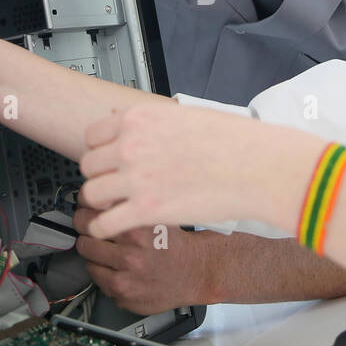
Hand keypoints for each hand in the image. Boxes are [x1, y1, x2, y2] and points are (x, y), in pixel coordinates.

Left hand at [73, 204, 214, 313]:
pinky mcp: (122, 295)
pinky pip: (96, 280)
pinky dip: (102, 272)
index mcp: (136, 231)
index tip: (86, 210)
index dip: (86, 211)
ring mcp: (125, 278)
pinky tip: (117, 267)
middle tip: (93, 230)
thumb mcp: (154, 215)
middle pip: (84, 239)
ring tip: (107, 249)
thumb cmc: (174, 244)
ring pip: (87, 260)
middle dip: (87, 232)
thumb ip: (127, 206)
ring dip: (93, 253)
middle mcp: (130, 256)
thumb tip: (99, 196)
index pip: (90, 217)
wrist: (194, 272)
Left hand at [77, 102, 318, 239]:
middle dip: (100, 177)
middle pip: (89, 166)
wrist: (256, 166)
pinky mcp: (145, 209)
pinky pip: (103, 224)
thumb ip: (149, 120)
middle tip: (113, 187)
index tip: (108, 163)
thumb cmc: (233, 141)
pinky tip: (113, 229)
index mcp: (139, 119)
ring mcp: (136, 178)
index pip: (92, 136)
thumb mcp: (184, 115)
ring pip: (91, 194)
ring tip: (112, 209)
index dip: (100, 152)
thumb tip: (123, 119)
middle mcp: (130, 145)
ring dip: (100, 204)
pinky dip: (103, 229)